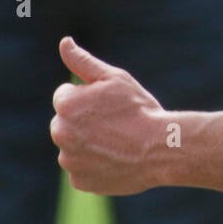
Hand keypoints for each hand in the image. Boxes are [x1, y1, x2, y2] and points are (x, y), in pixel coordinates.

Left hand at [50, 37, 165, 193]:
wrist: (162, 149)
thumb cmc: (139, 110)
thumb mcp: (114, 78)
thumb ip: (83, 62)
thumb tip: (64, 42)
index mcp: (65, 105)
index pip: (65, 97)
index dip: (89, 99)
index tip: (109, 106)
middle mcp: (60, 133)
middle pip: (65, 123)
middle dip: (83, 122)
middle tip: (114, 125)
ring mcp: (69, 160)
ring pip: (73, 148)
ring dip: (88, 145)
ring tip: (117, 143)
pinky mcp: (80, 181)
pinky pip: (81, 170)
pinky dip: (94, 166)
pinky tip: (115, 160)